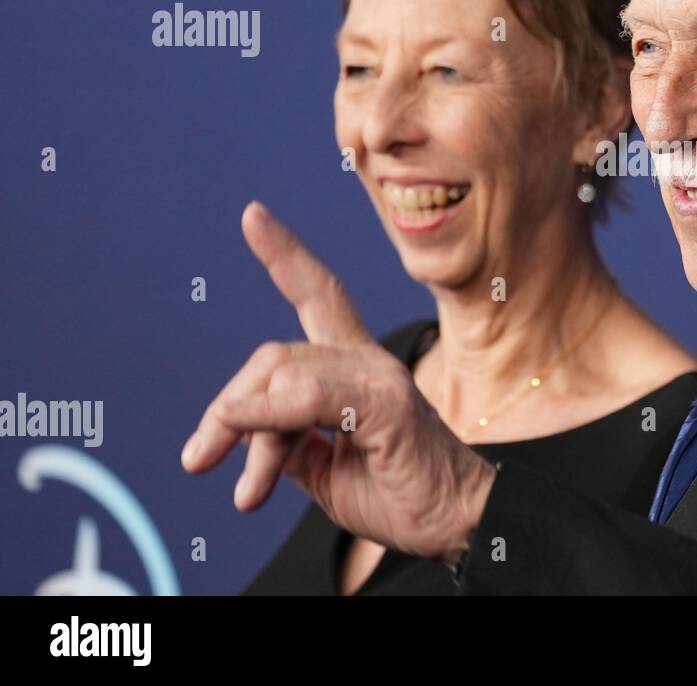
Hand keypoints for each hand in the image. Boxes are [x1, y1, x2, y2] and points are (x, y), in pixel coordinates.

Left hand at [180, 201, 495, 560]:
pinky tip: (242, 441)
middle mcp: (369, 360)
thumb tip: (242, 430)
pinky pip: (305, 399)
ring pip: (281, 377)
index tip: (252, 215)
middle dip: (226, 406)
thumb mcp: (323, 467)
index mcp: (357, 367)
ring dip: (245, 433)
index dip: (285, 256)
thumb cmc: (399, 493)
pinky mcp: (386, 404)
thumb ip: (286, 439)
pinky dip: (264, 418)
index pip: (319, 296)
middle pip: (274, 355)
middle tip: (199, 459)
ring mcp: (379, 376)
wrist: (457, 521)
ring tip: (246, 493)